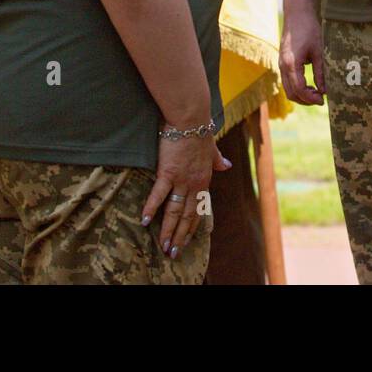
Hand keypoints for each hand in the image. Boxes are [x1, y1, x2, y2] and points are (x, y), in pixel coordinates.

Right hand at [142, 131, 231, 258]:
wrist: (191, 119)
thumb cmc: (199, 130)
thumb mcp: (212, 148)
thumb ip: (218, 159)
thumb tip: (227, 166)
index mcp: (204, 180)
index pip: (199, 209)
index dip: (192, 227)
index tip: (186, 240)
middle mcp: (194, 184)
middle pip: (186, 216)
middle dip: (180, 236)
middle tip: (173, 252)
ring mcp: (181, 180)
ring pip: (174, 211)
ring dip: (168, 230)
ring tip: (162, 246)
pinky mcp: (167, 172)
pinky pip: (158, 195)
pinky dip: (151, 209)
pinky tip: (144, 221)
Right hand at [280, 10, 324, 105]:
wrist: (297, 14)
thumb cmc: (309, 29)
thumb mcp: (319, 51)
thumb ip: (320, 72)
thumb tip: (324, 90)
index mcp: (291, 63)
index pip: (299, 89)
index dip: (311, 98)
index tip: (323, 100)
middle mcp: (283, 66)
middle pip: (291, 93)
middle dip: (305, 100)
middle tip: (320, 100)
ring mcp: (281, 64)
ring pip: (288, 88)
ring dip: (301, 95)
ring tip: (317, 93)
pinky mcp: (283, 62)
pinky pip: (288, 81)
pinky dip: (297, 88)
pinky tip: (310, 85)